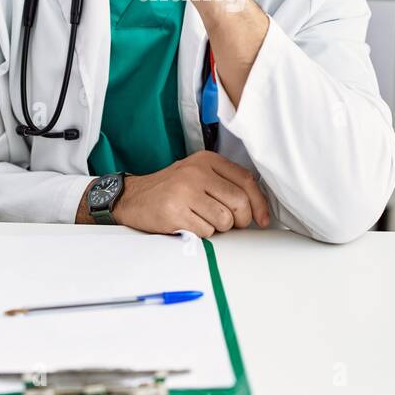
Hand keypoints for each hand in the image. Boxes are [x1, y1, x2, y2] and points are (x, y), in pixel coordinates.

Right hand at [112, 151, 269, 236]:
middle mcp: (196, 172)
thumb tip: (256, 207)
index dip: (259, 203)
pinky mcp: (174, 211)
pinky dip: (201, 234)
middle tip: (229, 223)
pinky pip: (205, 231)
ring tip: (202, 220)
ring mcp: (184, 191)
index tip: (262, 219)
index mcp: (207, 160)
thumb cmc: (170, 189)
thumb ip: (225, 183)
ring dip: (218, 228)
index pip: (246, 180)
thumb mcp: (198, 174)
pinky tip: (189, 224)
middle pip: (239, 202)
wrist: (132, 197)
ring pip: (224, 220)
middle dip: (239, 220)